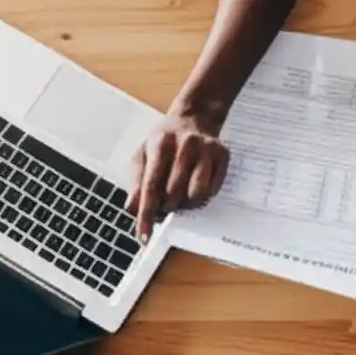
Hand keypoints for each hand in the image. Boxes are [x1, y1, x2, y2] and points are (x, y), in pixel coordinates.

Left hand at [125, 111, 229, 240]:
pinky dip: (201, 196)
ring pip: (195, 195)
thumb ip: (137, 182)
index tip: (143, 238)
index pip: (150, 186)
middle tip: (164, 202)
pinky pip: (212, 190)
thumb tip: (133, 210)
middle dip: (166, 207)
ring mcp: (206, 149)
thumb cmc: (164, 141)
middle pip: (173, 194)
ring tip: (179, 194)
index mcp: (160, 143)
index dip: (146, 215)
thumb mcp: (143, 155)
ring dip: (185, 204)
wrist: (194, 116)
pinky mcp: (222, 155)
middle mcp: (185, 144)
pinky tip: (194, 185)